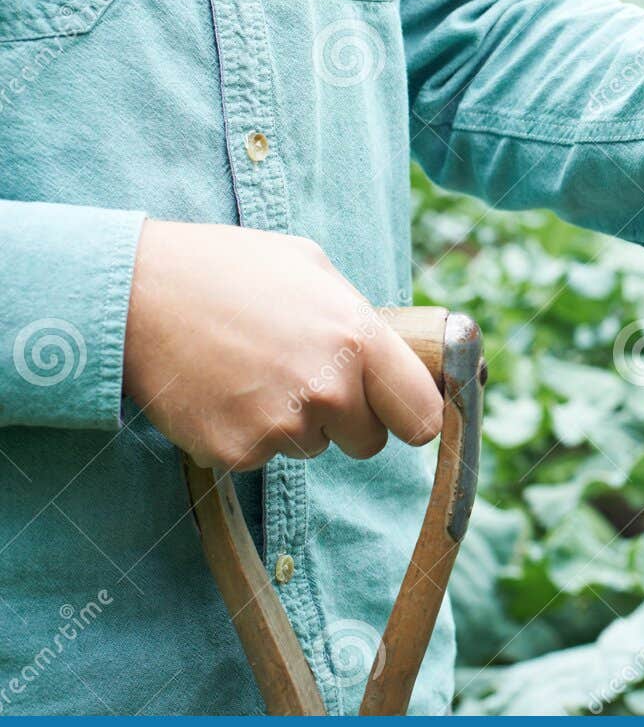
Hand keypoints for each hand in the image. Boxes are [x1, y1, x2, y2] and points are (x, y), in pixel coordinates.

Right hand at [124, 220, 443, 470]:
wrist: (137, 291)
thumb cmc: (230, 270)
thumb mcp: (314, 270)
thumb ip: (363, 321)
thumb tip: (402, 358)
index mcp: (359, 339)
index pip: (423, 416)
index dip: (413, 417)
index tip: (401, 414)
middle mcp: (329, 389)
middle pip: (369, 441)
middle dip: (348, 419)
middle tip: (305, 377)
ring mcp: (281, 426)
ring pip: (312, 447)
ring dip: (293, 422)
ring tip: (252, 370)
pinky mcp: (236, 451)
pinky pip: (261, 456)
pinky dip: (245, 433)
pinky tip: (222, 389)